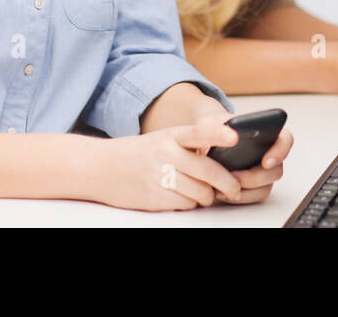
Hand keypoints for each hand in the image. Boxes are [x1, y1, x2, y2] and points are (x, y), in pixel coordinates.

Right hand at [96, 120, 244, 210]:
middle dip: (227, 183)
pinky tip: (182, 196)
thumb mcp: (163, 139)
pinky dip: (190, 203)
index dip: (217, 135)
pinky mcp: (154, 198)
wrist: (102, 168)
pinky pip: (186, 205)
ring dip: (206, 196)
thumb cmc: (140, 153)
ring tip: (201, 191)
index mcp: (170, 136)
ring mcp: (159, 177)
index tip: (233, 137)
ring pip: (201, 192)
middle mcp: (165, 154)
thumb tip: (223, 161)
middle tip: (234, 188)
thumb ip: (191, 146)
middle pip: (208, 171)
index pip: (198, 132)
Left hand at [206, 113, 293, 205]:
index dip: (280, 151)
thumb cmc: (211, 131)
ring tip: (223, 186)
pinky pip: (254, 197)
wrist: (201, 146)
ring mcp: (263, 171)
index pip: (285, 140)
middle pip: (276, 170)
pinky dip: (239, 197)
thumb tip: (232, 137)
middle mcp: (268, 153)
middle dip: (255, 177)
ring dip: (246, 189)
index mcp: (266, 132)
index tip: (266, 161)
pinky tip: (222, 192)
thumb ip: (218, 129)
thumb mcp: (210, 125)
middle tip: (235, 177)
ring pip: (266, 187)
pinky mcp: (254, 187)